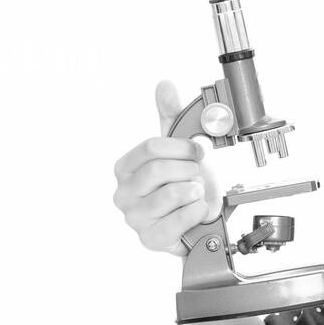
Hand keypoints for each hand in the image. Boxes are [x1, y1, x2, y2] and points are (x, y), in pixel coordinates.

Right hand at [111, 80, 223, 255]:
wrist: (197, 222)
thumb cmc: (184, 185)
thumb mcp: (179, 150)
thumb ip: (171, 116)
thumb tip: (164, 85)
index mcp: (126, 168)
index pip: (151, 148)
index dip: (182, 147)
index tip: (199, 151)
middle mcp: (124, 193)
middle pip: (158, 170)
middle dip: (188, 170)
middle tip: (198, 175)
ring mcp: (134, 218)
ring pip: (170, 194)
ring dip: (194, 191)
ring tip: (198, 193)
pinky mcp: (150, 240)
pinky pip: (177, 221)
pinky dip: (196, 212)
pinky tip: (199, 210)